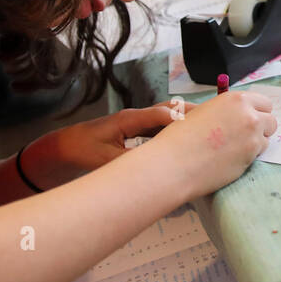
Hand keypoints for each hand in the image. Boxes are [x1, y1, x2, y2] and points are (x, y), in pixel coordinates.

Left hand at [31, 101, 197, 186]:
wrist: (66, 147)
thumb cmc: (82, 150)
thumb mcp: (105, 160)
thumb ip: (129, 163)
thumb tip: (155, 171)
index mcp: (128, 119)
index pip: (160, 114)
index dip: (181, 119)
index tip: (199, 127)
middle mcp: (136, 116)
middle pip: (169, 110)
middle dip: (191, 114)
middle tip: (215, 121)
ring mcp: (138, 122)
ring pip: (168, 117)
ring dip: (186, 121)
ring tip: (209, 128)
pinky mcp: (138, 130)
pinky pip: (162, 127)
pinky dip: (177, 130)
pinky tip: (189, 139)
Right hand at [149, 91, 275, 198]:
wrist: (174, 162)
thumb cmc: (181, 136)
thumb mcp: (206, 112)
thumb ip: (228, 111)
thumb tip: (242, 115)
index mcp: (236, 99)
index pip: (264, 102)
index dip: (257, 111)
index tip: (251, 118)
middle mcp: (248, 116)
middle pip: (271, 120)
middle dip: (261, 127)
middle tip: (244, 136)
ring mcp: (252, 138)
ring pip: (266, 139)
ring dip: (255, 143)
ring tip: (232, 148)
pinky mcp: (251, 159)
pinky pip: (258, 155)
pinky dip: (248, 157)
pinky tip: (230, 158)